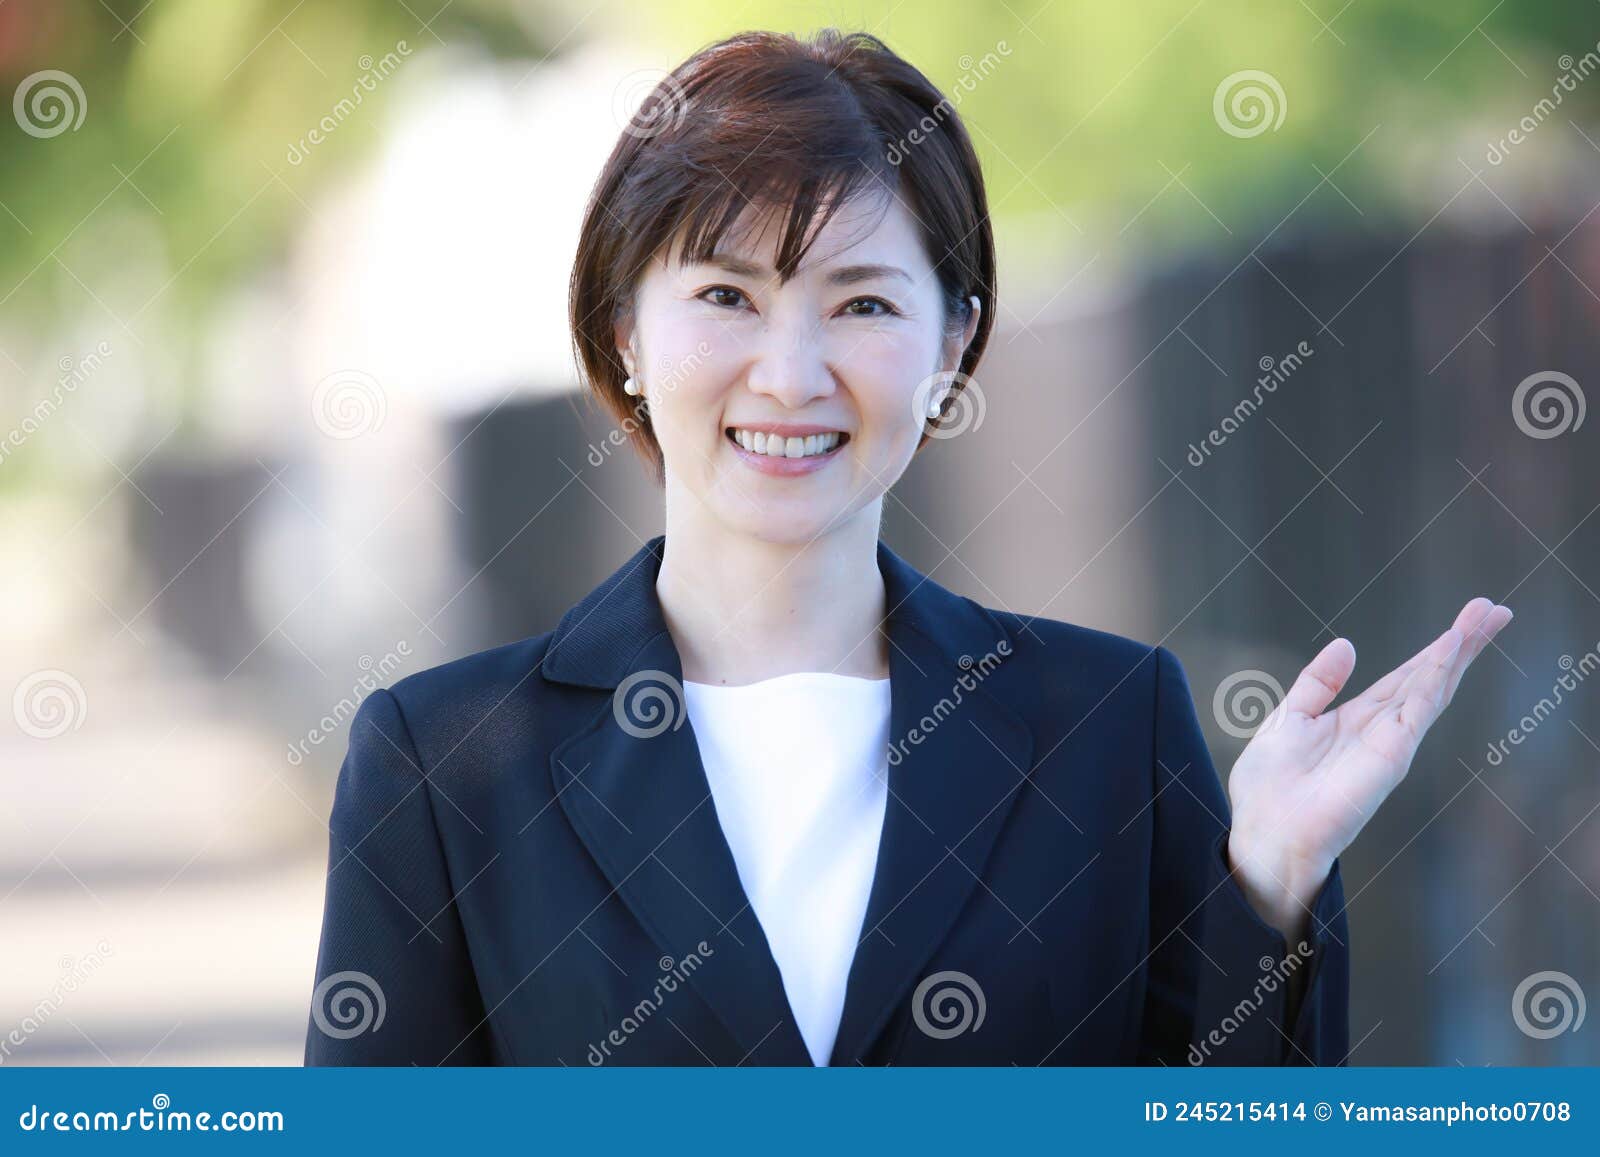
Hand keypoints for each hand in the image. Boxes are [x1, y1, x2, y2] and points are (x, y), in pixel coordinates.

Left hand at [1225, 597, 1513, 938]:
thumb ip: (1318, 683)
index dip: (1433, 649)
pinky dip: (1435, 678)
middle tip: (1493, 609)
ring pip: (1433, 687)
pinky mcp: (1391, 755)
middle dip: (1461, 643)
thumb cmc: (1270, 789)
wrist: (1267, 834)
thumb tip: (1347, 644)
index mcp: (1356, 719)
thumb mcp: (1288, 718)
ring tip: (1487, 617)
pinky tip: (1450, 650)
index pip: (1405, 677)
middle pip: (1430, 677)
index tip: (1464, 619)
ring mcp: (1390, 742)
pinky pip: (1418, 708)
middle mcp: (1381, 729)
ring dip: (1458, 651)